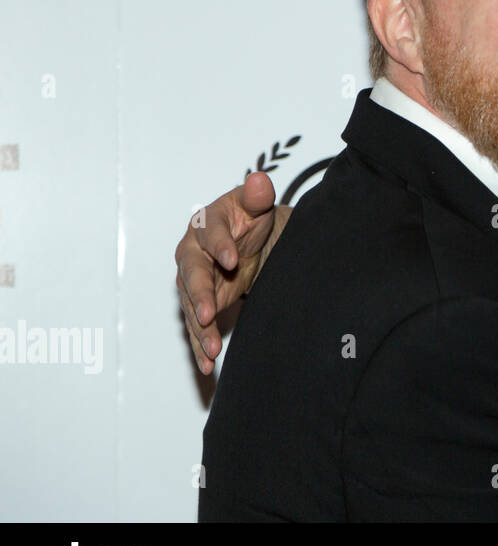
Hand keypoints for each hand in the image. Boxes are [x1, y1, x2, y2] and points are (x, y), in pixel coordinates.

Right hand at [175, 172, 284, 373]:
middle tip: (207, 314)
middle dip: (198, 295)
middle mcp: (191, 254)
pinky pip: (197, 326)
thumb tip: (259, 180)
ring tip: (211, 351)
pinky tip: (208, 366)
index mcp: (205, 225)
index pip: (209, 234)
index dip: (219, 246)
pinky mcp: (199, 303)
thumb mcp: (256, 204)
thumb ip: (257, 195)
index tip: (233, 259)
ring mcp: (192, 281)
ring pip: (191, 306)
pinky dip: (202, 345)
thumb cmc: (249, 217)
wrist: (249, 238)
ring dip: (199, 329)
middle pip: (192, 274)